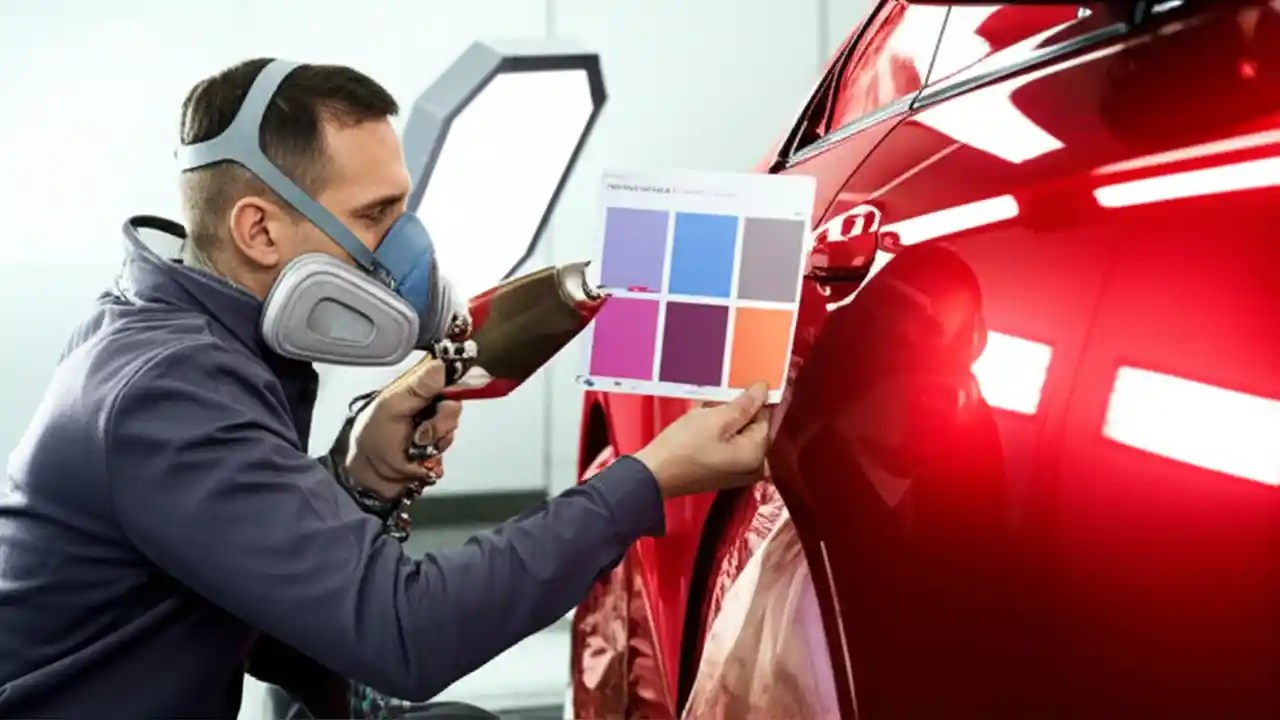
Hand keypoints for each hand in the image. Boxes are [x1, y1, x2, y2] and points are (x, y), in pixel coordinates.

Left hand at [346, 358, 462, 500]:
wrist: (371, 476)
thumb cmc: (372, 439)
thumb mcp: (391, 407)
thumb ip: (417, 388)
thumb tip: (440, 365)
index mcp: (415, 387)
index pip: (446, 376)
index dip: (451, 387)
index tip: (442, 403)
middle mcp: (427, 403)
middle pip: (455, 403)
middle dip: (440, 422)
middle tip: (421, 432)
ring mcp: (434, 425)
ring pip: (453, 427)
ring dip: (435, 441)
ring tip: (415, 446)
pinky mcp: (438, 445)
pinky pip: (450, 447)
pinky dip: (437, 454)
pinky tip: (421, 457)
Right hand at [633, 382, 770, 498]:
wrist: (653, 475)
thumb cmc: (684, 446)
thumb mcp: (716, 419)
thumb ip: (744, 405)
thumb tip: (764, 389)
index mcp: (757, 454)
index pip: (765, 417)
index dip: (749, 400)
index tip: (730, 391)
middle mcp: (754, 467)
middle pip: (753, 427)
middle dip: (735, 410)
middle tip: (713, 401)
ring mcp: (738, 473)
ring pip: (738, 434)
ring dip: (724, 419)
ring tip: (703, 410)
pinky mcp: (723, 473)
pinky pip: (728, 445)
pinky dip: (717, 432)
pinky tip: (700, 423)